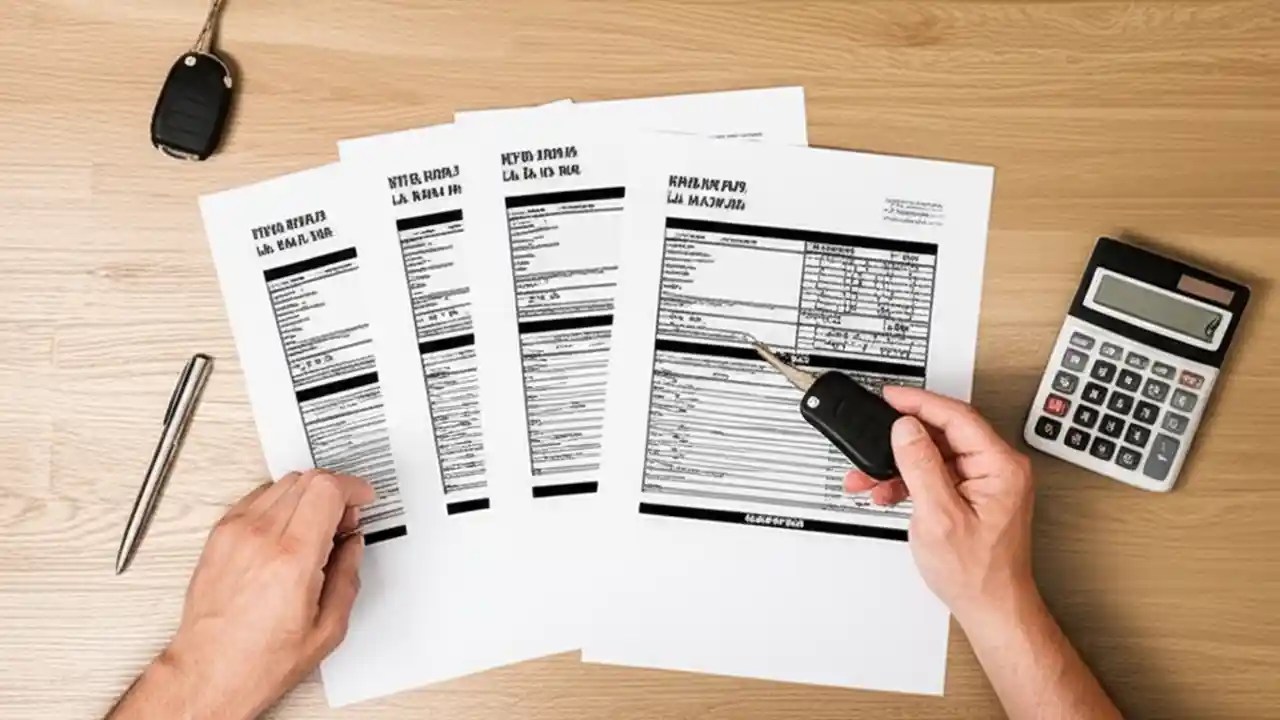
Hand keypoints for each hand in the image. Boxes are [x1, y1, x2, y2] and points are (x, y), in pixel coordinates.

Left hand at [109, 470, 374, 719]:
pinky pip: (257, 497)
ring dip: (308, 495)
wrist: (209, 673)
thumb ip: (348, 575)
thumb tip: (352, 544)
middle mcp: (259, 538)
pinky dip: (281, 502)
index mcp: (292, 560)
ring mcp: (234, 533)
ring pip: (283, 483)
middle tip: (344, 518)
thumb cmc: (259, 660)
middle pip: (307, 479)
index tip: (362, 497)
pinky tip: (288, 527)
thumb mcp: (328, 627)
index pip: (327, 490)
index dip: (353, 487)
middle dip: (335, 491)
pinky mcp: (218, 536)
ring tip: (316, 526)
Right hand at [844, 386, 1035, 625]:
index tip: (891, 396)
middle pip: (944, 433)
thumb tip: (905, 429)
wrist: (991, 607)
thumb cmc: (977, 573)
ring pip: (935, 455)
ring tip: (869, 476)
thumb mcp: (938, 516)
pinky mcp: (974, 495)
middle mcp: (998, 469)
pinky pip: (937, 474)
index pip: (956, 417)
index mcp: (1000, 466)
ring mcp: (987, 482)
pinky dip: (910, 480)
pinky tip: (888, 490)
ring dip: (900, 464)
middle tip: (873, 432)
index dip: (919, 403)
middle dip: (901, 438)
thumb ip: (920, 466)